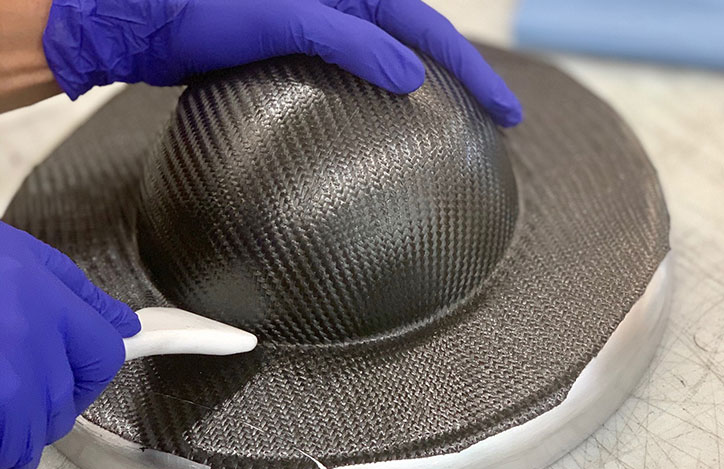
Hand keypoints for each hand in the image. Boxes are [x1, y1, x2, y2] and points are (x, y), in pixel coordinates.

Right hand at [0, 221, 139, 468]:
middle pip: (64, 403)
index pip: (104, 356)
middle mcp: (26, 344)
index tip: (85, 376)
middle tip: (33, 398)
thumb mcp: (30, 260)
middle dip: (54, 409)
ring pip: (27, 435)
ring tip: (10, 426)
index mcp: (49, 305)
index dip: (96, 371)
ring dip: (21, 440)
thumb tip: (122, 322)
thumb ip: (81, 294)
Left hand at [42, 0, 521, 125]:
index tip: (505, 111)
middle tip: (497, 120)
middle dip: (461, 81)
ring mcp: (322, 29)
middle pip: (419, 44)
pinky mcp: (299, 53)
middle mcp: (343, 5)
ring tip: (455, 124)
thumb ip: (347, 41)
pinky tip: (386, 123)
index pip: (426, 31)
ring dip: (425, 91)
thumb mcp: (282, 19)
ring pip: (389, 61)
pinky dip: (377, 99)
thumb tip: (409, 77)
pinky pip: (352, 75)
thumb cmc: (204, 9)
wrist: (146, 21)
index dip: (471, 72)